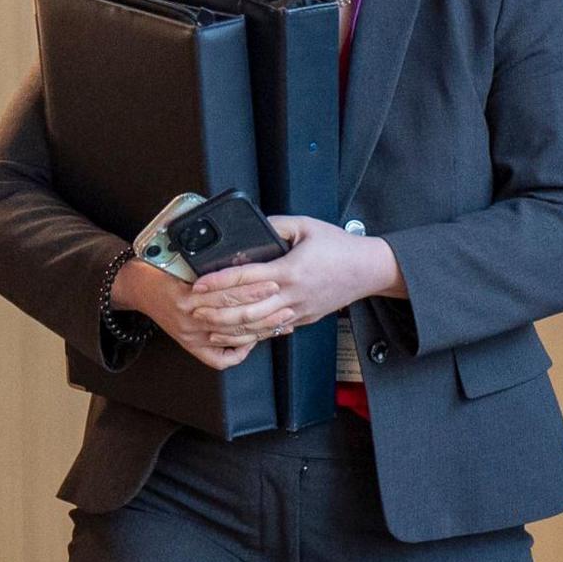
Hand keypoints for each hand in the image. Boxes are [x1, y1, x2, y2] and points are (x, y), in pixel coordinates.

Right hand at [113, 257, 295, 370]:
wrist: (137, 286)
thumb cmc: (161, 267)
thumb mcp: (183, 259)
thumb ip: (211, 262)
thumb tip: (247, 256)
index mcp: (186, 294)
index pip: (225, 293)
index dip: (252, 288)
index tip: (274, 280)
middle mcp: (188, 317)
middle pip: (233, 318)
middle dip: (264, 311)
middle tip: (286, 302)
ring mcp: (189, 334)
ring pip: (232, 338)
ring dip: (260, 330)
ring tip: (282, 320)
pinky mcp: (189, 345)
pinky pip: (218, 358)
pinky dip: (238, 352)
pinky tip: (252, 341)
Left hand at [191, 216, 401, 329]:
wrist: (369, 270)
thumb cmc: (341, 247)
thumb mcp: (308, 226)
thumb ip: (276, 225)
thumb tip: (252, 226)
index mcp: (291, 269)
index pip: (247, 277)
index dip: (219, 281)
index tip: (199, 283)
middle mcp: (292, 294)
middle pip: (245, 307)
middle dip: (215, 309)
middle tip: (192, 307)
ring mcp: (297, 310)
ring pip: (255, 325)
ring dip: (226, 327)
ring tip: (203, 324)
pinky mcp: (301, 319)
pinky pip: (269, 331)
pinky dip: (246, 336)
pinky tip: (229, 335)